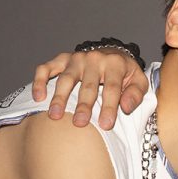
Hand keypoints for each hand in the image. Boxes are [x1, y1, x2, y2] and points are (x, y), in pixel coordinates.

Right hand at [31, 50, 148, 128]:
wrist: (113, 53)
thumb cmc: (126, 73)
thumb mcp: (139, 81)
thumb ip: (135, 94)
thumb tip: (125, 108)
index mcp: (115, 64)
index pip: (112, 88)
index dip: (109, 107)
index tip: (105, 125)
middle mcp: (95, 59)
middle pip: (88, 85)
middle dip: (84, 105)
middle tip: (80, 123)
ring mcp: (77, 58)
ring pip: (66, 78)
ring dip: (60, 97)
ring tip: (55, 115)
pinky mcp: (63, 59)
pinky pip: (46, 68)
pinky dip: (40, 81)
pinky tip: (38, 97)